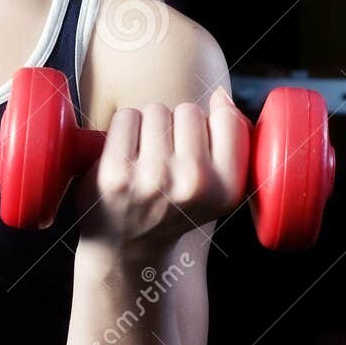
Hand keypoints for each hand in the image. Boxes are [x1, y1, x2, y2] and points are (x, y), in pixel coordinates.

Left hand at [74, 87, 250, 255]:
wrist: (126, 248)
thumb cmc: (172, 208)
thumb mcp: (215, 189)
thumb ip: (230, 142)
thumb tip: (221, 96)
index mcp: (225, 189)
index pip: (228, 119)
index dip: (209, 126)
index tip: (195, 151)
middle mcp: (193, 185)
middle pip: (189, 110)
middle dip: (176, 126)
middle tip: (165, 159)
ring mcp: (153, 179)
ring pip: (156, 110)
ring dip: (148, 126)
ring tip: (144, 159)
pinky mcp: (115, 174)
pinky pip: (126, 117)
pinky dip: (122, 128)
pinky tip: (123, 156)